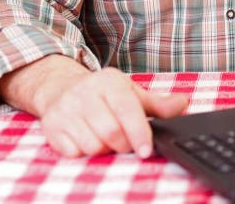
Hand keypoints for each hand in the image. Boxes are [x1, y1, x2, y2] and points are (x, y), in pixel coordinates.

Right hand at [28, 64, 187, 157]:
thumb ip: (158, 104)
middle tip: (126, 143)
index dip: (139, 132)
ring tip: (105, 138)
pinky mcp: (51, 126)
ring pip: (93, 145)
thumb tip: (183, 104)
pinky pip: (73, 152)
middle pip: (111, 132)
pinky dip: (83, 152)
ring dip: (104, 150)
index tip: (145, 151)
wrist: (60, 88)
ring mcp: (66, 109)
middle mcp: (85, 92)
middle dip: (123, 145)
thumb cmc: (103, 94)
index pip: (127, 109)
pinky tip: (86, 139)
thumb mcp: (130, 93)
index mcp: (109, 81)